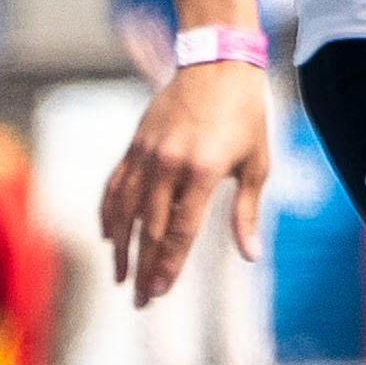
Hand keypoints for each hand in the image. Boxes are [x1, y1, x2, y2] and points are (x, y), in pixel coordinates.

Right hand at [98, 64, 274, 302]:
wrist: (217, 63)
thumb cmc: (246, 115)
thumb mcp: (258, 164)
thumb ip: (247, 212)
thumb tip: (249, 255)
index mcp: (202, 171)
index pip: (179, 230)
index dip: (168, 264)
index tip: (159, 292)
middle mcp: (168, 164)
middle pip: (149, 228)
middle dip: (143, 267)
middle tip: (140, 300)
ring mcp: (147, 153)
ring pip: (125, 209)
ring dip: (120, 247)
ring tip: (119, 276)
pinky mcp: (135, 144)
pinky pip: (115, 184)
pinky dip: (109, 212)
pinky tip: (108, 236)